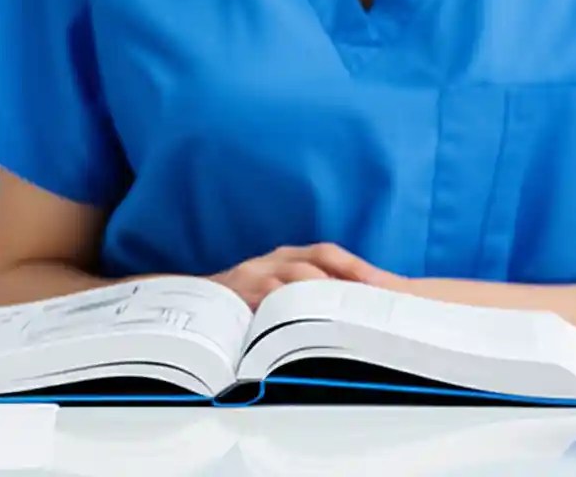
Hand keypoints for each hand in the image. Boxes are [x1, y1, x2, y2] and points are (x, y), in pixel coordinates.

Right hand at [210, 243, 400, 308]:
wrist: (192, 303)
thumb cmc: (240, 302)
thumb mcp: (275, 294)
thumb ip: (303, 297)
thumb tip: (344, 313)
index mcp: (286, 257)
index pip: (327, 253)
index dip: (356, 266)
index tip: (383, 284)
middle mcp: (274, 259)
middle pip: (319, 257)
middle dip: (350, 274)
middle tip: (375, 296)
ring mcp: (256, 272)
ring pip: (299, 275)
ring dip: (326, 291)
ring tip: (350, 309)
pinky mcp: (240, 291)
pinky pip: (270, 296)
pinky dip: (290, 306)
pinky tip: (307, 321)